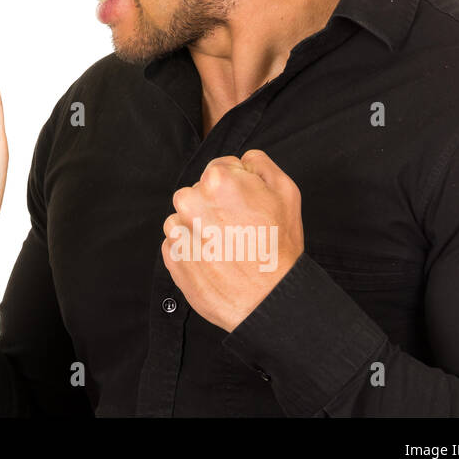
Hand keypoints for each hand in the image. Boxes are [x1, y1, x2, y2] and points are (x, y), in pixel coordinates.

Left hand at [160, 149, 304, 331]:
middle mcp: (190, 200)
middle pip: (199, 193)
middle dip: (215, 206)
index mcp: (216, 180)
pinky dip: (193, 250)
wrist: (268, 299)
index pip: (219, 170)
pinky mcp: (172, 255)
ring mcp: (177, 229)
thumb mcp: (286, 191)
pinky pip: (179, 243)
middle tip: (240, 230)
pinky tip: (216, 261)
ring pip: (186, 218)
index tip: (247, 208)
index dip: (237, 188)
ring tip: (228, 247)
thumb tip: (242, 159)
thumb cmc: (279, 246)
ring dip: (202, 228)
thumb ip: (259, 164)